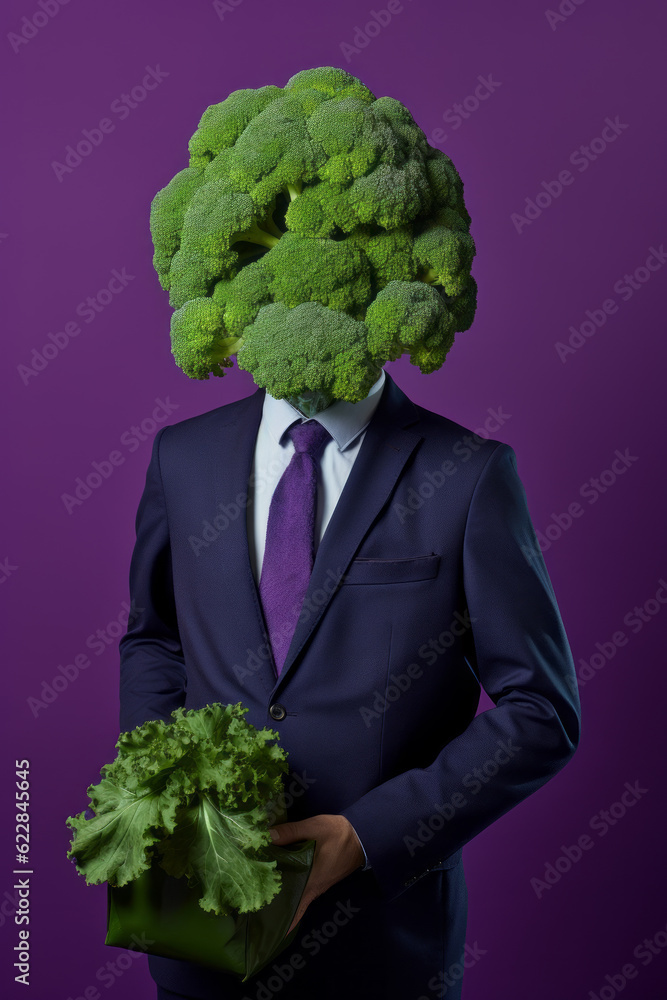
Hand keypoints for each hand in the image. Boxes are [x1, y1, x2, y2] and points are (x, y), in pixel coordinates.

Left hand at [269, 813, 364, 934]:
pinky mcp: (319, 880)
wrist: (361, 835)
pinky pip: (302, 892)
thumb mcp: (313, 827)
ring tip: (260, 899)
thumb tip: (266, 837)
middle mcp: (313, 890)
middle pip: (291, 908)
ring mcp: (317, 887)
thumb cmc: (338, 834)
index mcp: (310, 882)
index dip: (279, 921)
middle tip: (252, 914)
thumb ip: (290, 832)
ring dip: (281, 902)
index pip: (293, 910)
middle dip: (274, 913)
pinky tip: (279, 885)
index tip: (261, 925)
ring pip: (296, 900)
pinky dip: (290, 893)